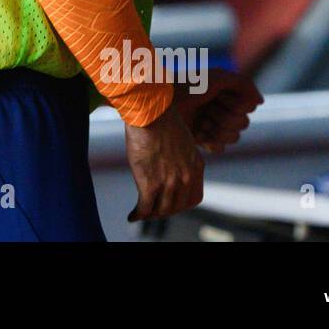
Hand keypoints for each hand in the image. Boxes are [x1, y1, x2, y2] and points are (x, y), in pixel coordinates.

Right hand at [124, 104, 204, 221]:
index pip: (193, 198)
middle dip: (164, 210)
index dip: (181, 204)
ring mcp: (169, 182)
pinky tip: (133, 215)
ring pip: (161, 210)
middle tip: (153, 209)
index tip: (171, 203)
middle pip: (177, 206)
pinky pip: (145, 207)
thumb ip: (181, 153)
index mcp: (195, 165)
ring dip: (151, 214)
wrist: (150, 113)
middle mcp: (186, 177)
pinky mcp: (150, 183)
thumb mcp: (182, 137)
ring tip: (142, 213)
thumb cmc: (161, 118)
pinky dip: (138, 214)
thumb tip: (171, 158)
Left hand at [172, 68, 262, 154]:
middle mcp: (220, 109)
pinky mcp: (201, 139)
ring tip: (200, 121)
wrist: (161, 104)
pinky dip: (211, 142)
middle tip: (206, 109)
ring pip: (234, 137)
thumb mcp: (216, 77)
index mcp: (225, 94)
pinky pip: (221, 148)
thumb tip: (260, 102)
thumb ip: (243, 84)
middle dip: (225, 116)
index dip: (235, 104)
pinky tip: (199, 134)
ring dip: (217, 128)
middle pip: (243, 123)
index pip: (248, 107)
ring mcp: (211, 125)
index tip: (217, 96)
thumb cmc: (186, 86)